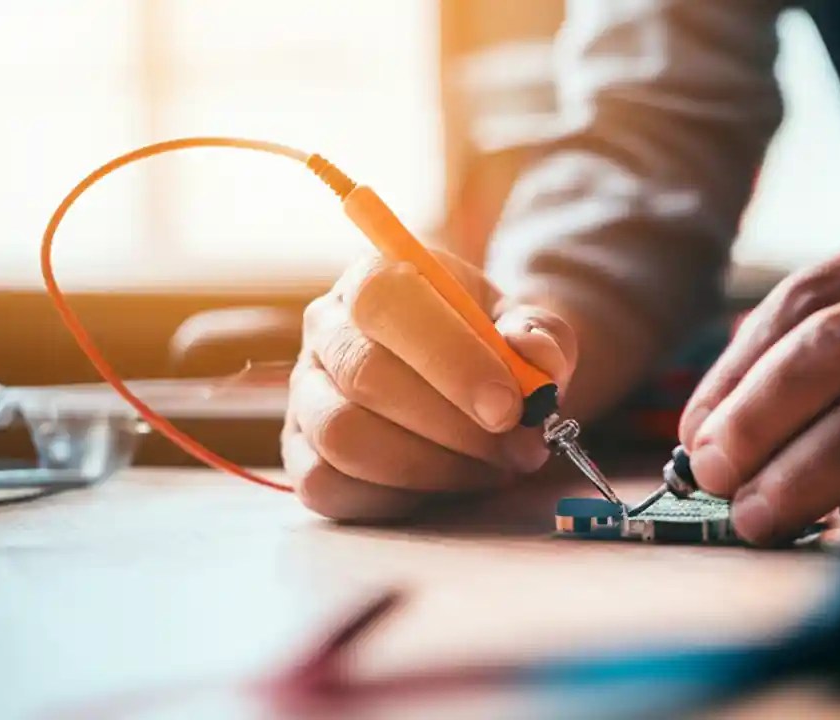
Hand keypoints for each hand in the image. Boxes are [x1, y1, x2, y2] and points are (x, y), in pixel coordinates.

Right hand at [284, 251, 576, 520]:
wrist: (451, 375)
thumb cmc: (481, 344)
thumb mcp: (520, 326)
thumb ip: (539, 335)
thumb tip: (535, 356)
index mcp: (373, 279)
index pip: (389, 301)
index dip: (450, 357)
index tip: (509, 407)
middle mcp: (326, 329)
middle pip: (365, 375)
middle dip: (454, 425)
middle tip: (518, 449)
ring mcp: (305, 394)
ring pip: (344, 437)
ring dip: (431, 465)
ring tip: (491, 469)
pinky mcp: (300, 455)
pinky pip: (329, 486)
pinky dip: (397, 497)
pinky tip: (444, 485)